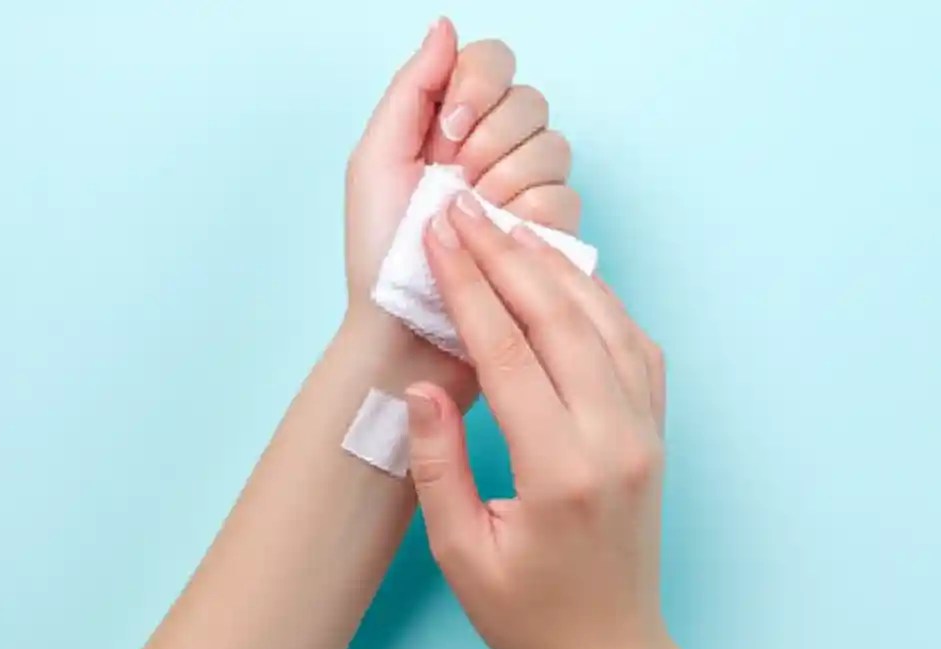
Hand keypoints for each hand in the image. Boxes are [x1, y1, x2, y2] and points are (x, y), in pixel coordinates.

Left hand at [343, 18, 579, 398]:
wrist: (401, 326)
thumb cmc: (379, 250)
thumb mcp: (376, 159)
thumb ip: (412, 88)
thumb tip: (445, 26)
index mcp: (453, 122)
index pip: (493, 62)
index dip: (477, 87)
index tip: (445, 133)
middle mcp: (497, 148)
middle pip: (530, 101)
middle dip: (488, 142)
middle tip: (453, 185)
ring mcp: (528, 189)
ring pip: (553, 147)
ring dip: (505, 182)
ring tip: (471, 220)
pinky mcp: (551, 232)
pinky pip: (563, 199)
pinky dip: (524, 219)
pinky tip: (496, 243)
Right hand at [402, 195, 712, 648]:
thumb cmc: (529, 614)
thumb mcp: (461, 553)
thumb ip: (438, 465)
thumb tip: (421, 387)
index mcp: (561, 470)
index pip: (508, 351)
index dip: (468, 286)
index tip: (437, 237)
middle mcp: (615, 439)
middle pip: (559, 318)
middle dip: (504, 256)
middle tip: (463, 211)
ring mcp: (645, 431)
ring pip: (604, 321)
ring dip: (553, 267)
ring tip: (505, 228)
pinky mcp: (655, 431)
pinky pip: (634, 345)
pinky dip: (598, 300)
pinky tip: (566, 278)